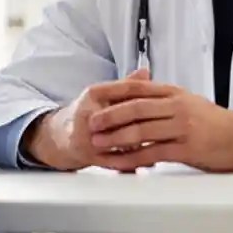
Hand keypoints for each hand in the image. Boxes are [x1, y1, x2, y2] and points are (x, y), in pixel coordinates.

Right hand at [23, 69, 166, 170]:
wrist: (63, 137)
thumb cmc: (89, 113)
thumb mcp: (106, 94)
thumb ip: (127, 84)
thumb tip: (147, 71)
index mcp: (93, 94)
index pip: (125, 90)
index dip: (148, 94)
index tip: (167, 100)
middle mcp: (88, 114)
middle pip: (124, 116)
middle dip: (147, 120)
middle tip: (169, 122)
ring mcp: (87, 137)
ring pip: (121, 139)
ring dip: (143, 143)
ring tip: (164, 143)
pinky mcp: (90, 156)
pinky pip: (115, 160)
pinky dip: (134, 162)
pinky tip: (150, 161)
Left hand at [85, 83, 232, 172]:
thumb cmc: (214, 122)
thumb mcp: (189, 101)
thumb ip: (164, 98)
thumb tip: (139, 94)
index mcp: (175, 93)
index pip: (140, 88)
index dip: (116, 94)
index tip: (98, 100)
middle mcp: (177, 106)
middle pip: (136, 108)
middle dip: (110, 116)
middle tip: (92, 123)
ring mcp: (182, 127)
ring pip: (141, 131)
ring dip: (116, 137)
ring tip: (99, 143)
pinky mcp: (186, 148)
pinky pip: (153, 153)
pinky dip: (133, 159)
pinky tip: (121, 163)